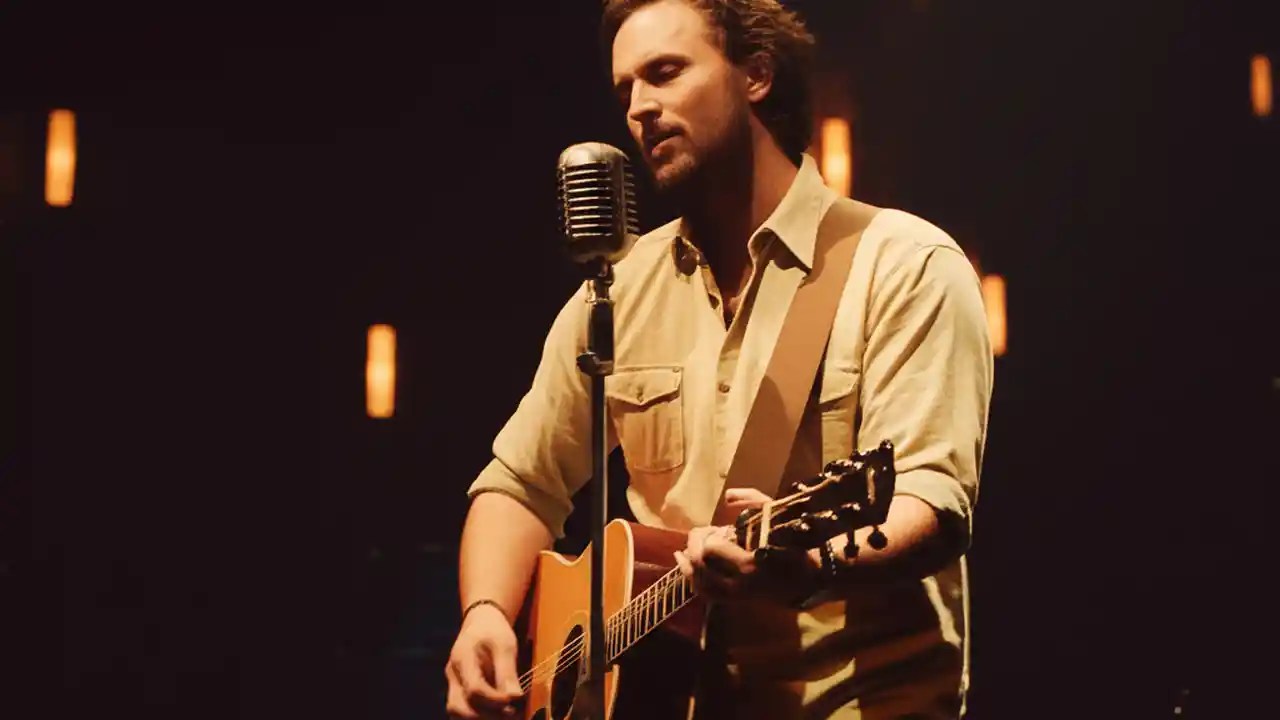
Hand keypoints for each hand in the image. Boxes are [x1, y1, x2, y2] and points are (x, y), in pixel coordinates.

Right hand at [445, 603, 522, 718]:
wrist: (480, 623)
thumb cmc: (493, 631)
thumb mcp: (505, 645)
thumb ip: (508, 671)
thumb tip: (516, 697)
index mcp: (462, 658)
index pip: (474, 689)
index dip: (494, 700)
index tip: (514, 701)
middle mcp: (453, 675)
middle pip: (458, 707)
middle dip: (485, 716)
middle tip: (511, 713)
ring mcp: (452, 684)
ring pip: (456, 712)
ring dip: (480, 718)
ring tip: (505, 715)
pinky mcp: (457, 691)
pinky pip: (461, 710)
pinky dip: (478, 716)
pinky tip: (496, 713)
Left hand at [673, 489, 816, 604]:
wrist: (810, 577)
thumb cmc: (793, 543)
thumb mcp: (775, 516)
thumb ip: (751, 501)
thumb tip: (727, 496)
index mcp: (748, 563)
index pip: (710, 550)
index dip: (705, 536)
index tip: (712, 527)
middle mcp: (738, 583)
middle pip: (700, 566)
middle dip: (694, 547)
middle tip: (698, 534)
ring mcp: (736, 596)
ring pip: (699, 584)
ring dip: (687, 567)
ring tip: (681, 553)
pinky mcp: (736, 601)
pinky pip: (708, 595)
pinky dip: (694, 582)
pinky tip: (687, 570)